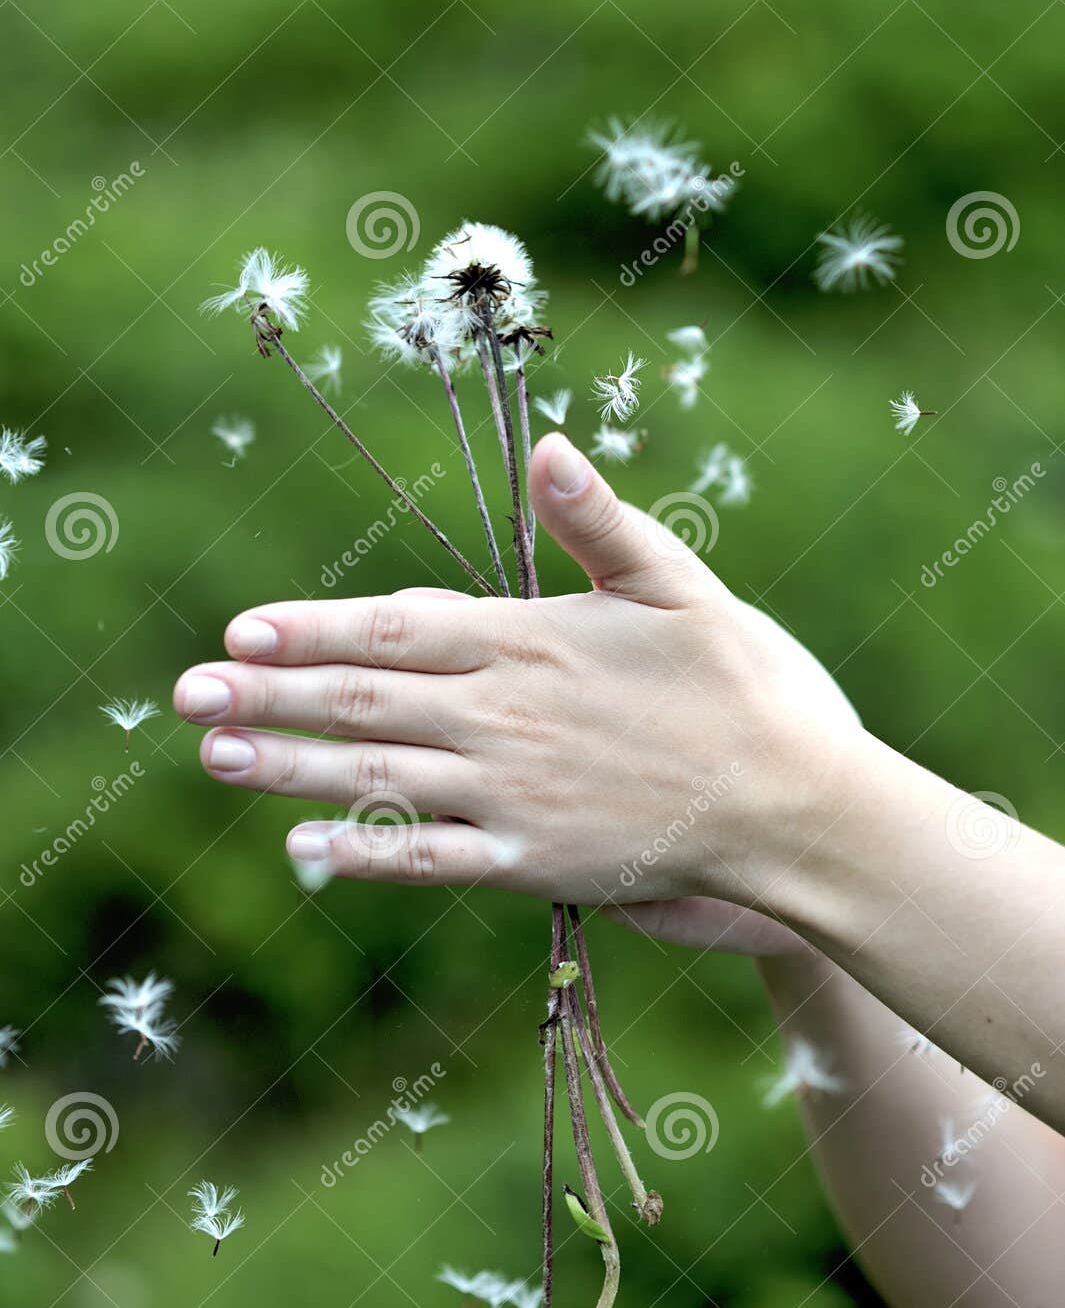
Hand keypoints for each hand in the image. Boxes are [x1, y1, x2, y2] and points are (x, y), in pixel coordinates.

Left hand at [173, 434, 862, 907]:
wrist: (796, 805)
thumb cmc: (743, 684)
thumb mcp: (680, 582)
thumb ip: (603, 521)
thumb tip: (547, 445)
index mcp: (533, 641)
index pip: (397, 626)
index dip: (312, 627)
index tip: (242, 627)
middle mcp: (505, 717)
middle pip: (364, 700)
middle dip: (267, 692)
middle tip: (184, 691)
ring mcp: (513, 795)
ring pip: (377, 775)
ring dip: (288, 765)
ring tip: (213, 754)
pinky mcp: (532, 863)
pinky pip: (429, 859)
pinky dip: (364, 851)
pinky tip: (304, 848)